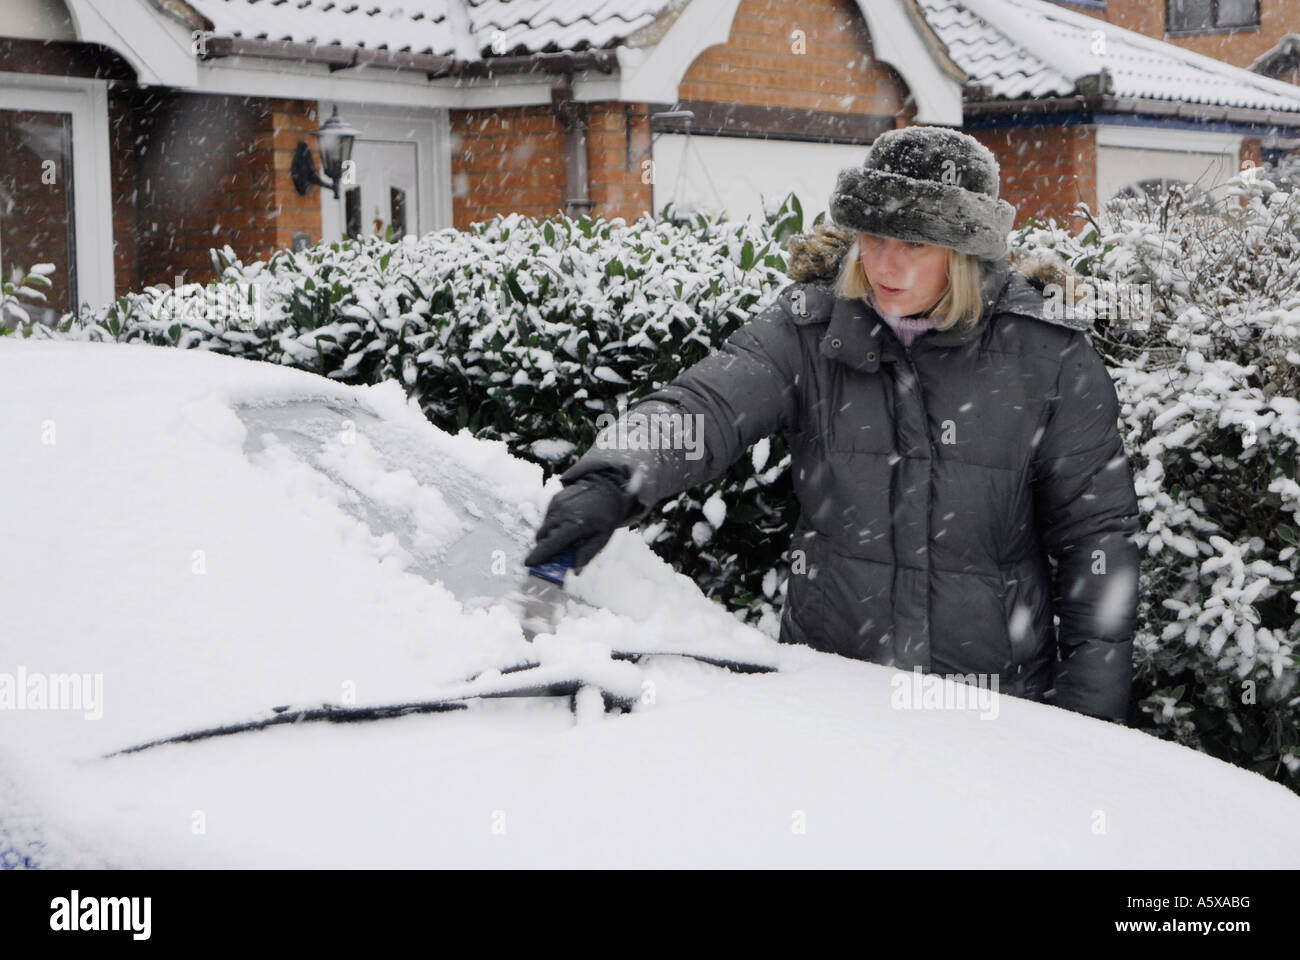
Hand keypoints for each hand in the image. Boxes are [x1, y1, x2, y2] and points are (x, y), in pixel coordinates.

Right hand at [523, 470, 638, 571]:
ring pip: (544, 527)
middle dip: (544, 547)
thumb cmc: (605, 516)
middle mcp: (561, 514)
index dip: (539, 554)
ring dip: (549, 535)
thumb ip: (587, 554)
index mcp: (574, 525)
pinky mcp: (554, 499)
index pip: (552, 543)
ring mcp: (556, 505)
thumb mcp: (602, 538)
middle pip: (543, 537)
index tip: (528, 563)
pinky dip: (552, 524)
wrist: (606, 488)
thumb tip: (575, 572)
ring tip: (565, 535)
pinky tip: (565, 523)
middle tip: (553, 553)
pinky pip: (547, 517)